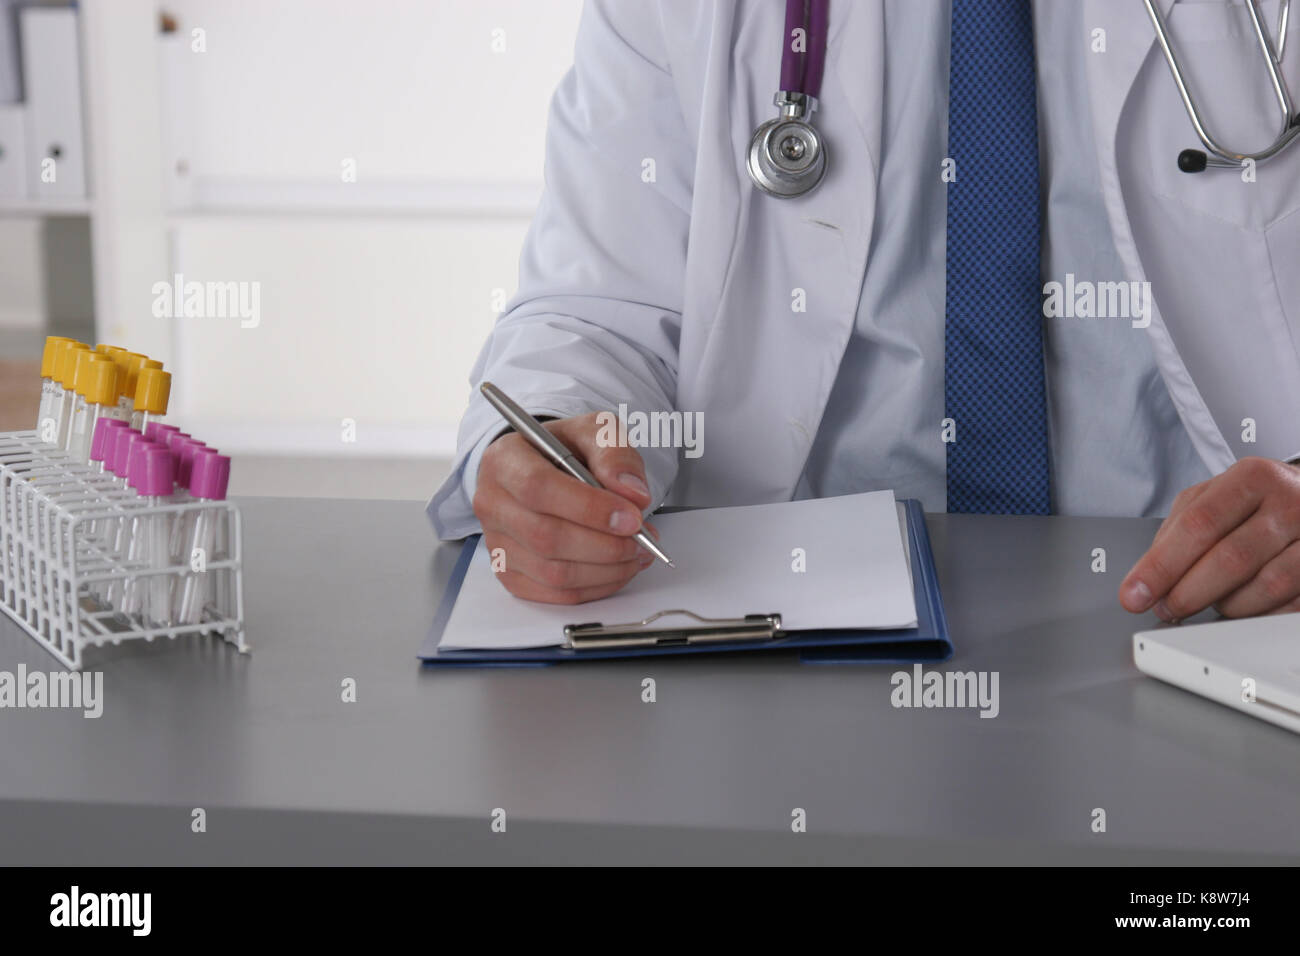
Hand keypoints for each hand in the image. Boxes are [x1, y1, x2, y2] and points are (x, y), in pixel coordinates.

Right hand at [471, 411, 658, 603]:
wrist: (547, 469)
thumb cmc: (567, 450)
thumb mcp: (595, 433)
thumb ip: (615, 455)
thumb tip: (633, 494)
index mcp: (504, 459)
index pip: (538, 488)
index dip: (589, 508)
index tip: (632, 518)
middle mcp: (491, 502)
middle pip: (545, 537)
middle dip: (604, 545)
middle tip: (643, 540)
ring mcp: (496, 542)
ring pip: (552, 573)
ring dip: (606, 570)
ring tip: (637, 553)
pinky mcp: (509, 573)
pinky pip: (554, 593)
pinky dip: (595, 587)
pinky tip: (618, 569)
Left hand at [1119, 457, 1299, 620]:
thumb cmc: (1258, 499)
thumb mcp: (1215, 495)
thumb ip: (1179, 528)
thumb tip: (1147, 576)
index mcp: (1252, 478)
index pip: (1198, 525)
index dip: (1162, 565)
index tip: (1135, 593)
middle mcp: (1290, 503)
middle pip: (1229, 559)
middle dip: (1186, 593)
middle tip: (1165, 609)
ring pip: (1263, 587)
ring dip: (1224, 606)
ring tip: (1207, 601)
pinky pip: (1288, 605)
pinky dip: (1257, 613)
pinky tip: (1242, 606)